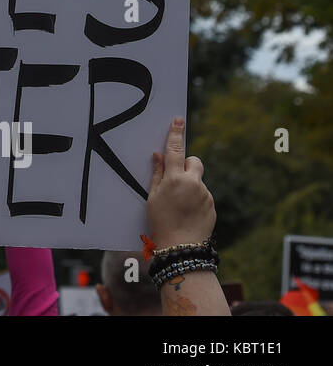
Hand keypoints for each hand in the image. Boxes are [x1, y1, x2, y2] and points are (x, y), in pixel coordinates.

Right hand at [147, 117, 214, 247]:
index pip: (175, 150)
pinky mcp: (212, 205)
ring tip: (179, 205)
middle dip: (187, 165)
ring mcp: (205, 194)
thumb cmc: (161, 221)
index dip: (176, 134)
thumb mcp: (152, 196)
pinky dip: (196, 199)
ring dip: (190, 186)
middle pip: (194, 161)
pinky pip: (203, 195)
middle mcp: (193, 183)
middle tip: (176, 178)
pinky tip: (187, 213)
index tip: (179, 120)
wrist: (181, 246)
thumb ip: (157, 174)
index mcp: (175, 179)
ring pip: (198, 181)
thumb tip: (159, 155)